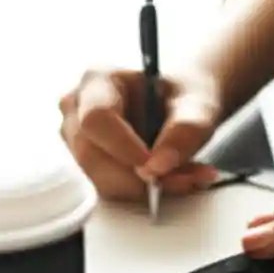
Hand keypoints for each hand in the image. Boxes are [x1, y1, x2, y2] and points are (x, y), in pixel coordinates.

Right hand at [59, 68, 221, 199]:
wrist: (182, 102)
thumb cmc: (185, 94)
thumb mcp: (199, 104)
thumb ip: (186, 130)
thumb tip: (158, 167)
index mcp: (98, 80)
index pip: (96, 119)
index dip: (122, 147)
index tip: (156, 166)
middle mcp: (76, 108)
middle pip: (91, 155)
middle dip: (138, 177)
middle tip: (186, 178)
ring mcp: (75, 138)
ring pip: (97, 178)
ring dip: (145, 187)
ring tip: (186, 176)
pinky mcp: (84, 163)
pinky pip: (106, 188)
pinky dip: (142, 192)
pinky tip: (168, 179)